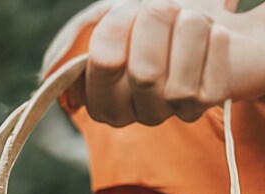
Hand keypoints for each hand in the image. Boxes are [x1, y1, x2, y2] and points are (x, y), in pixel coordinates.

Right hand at [69, 0, 264, 127]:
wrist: (206, 10)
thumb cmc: (153, 15)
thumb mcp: (112, 17)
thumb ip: (79, 36)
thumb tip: (53, 68)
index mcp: (105, 98)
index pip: (102, 74)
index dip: (115, 34)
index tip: (124, 12)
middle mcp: (138, 113)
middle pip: (143, 74)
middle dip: (152, 24)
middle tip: (160, 6)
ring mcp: (174, 111)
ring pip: (174, 82)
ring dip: (183, 30)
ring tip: (187, 16)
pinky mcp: (208, 101)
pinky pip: (208, 74)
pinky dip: (211, 40)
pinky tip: (211, 32)